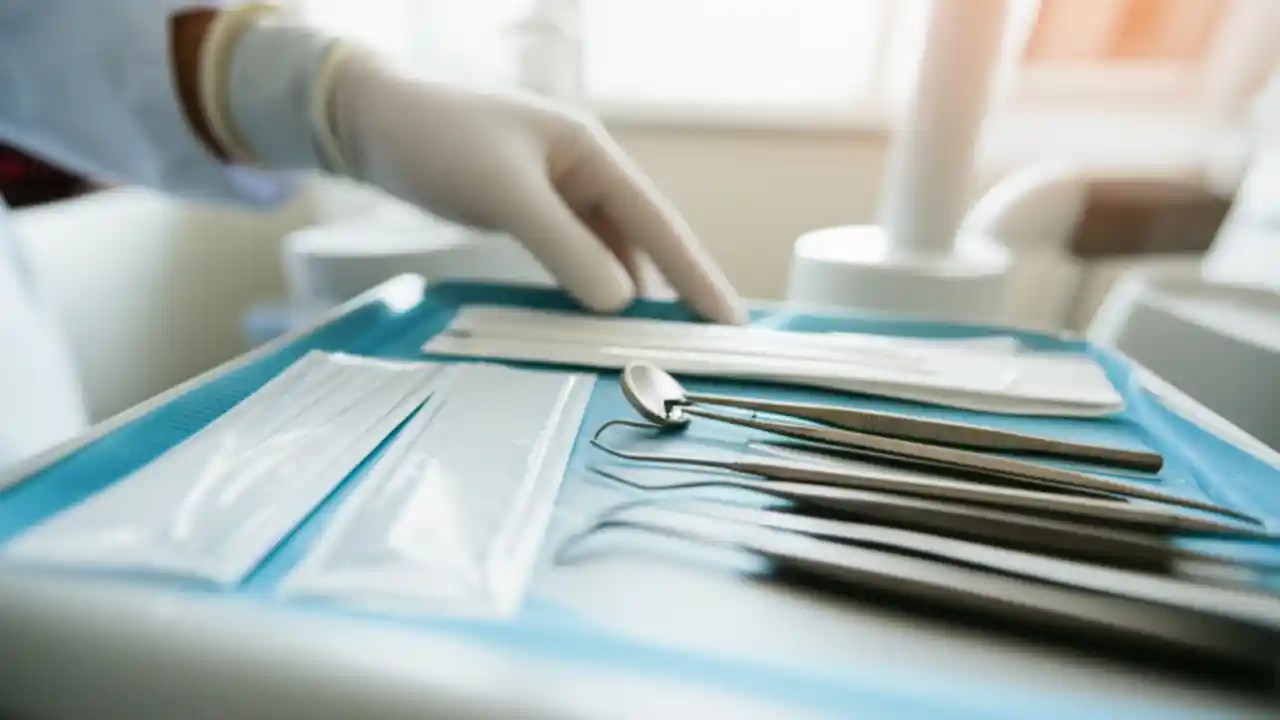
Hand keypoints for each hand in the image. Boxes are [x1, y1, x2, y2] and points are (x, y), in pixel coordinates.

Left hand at [324, 50, 745, 323]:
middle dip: (678, 288)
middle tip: (713, 342)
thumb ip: (564, 248)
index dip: (697, 274)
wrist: (369, 119)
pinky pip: (573, 253)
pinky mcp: (525, 208)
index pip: (658, 223)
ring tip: (664, 340)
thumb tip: (621, 303)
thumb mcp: (507, 194)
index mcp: (590, 153)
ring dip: (631, 291)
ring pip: (607, 249)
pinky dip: (589, 283)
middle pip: (643, 239)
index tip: (732, 321)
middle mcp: (581, 171)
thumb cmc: (438, 141)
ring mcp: (553, 191)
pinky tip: (598, 314)